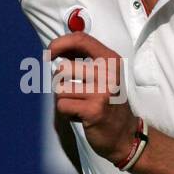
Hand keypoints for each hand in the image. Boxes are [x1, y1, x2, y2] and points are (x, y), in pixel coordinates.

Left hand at [48, 32, 138, 164]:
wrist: (124, 134)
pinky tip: (81, 116)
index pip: (80, 39)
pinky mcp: (94, 110)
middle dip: (60, 82)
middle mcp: (108, 74)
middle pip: (64, 68)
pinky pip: (62, 105)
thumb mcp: (102, 75)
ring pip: (60, 88)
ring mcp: (102, 92)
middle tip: (74, 92)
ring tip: (80, 105)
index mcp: (111, 60)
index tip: (49, 53)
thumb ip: (82, 59)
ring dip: (64, 99)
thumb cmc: (108, 102)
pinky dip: (66, 112)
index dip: (59, 43)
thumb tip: (56, 47)